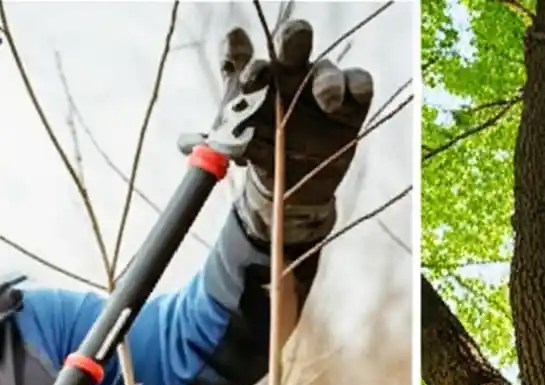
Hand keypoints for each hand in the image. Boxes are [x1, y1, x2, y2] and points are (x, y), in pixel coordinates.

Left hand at [221, 20, 373, 244]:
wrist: (291, 183)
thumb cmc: (260, 153)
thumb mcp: (234, 149)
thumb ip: (213, 143)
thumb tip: (186, 144)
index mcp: (255, 78)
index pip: (243, 52)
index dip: (238, 51)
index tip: (237, 62)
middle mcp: (288, 72)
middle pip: (291, 42)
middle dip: (291, 40)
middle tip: (287, 52)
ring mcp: (319, 86)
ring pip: (327, 66)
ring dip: (326, 78)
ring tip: (325, 99)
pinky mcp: (349, 104)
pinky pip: (358, 83)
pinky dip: (356, 86)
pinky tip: (348, 99)